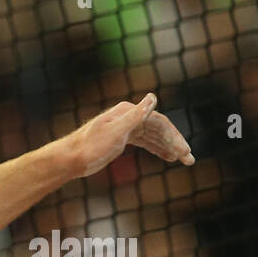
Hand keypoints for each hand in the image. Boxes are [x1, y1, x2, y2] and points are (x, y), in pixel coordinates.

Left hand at [71, 93, 194, 177]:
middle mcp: (128, 117)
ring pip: (153, 136)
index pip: (159, 122)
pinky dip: (156, 148)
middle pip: (158, 129)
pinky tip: (166, 156)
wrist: (69, 159)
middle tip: (189, 159)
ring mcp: (125, 128)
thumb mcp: (114, 132)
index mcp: (128, 112)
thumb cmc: (89, 147)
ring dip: (168, 146)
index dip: (173, 137)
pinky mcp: (120, 139)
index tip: (184, 152)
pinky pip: (144, 141)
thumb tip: (152, 97)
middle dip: (174, 143)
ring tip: (183, 159)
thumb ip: (135, 116)